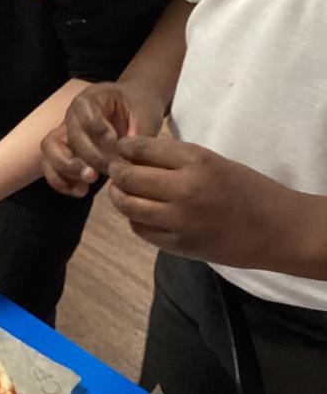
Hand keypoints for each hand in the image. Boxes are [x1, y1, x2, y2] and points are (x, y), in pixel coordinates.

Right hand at [40, 80, 163, 195]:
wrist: (134, 107)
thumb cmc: (139, 107)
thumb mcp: (145, 114)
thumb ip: (139, 134)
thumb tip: (128, 161)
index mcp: (92, 97)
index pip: (85, 111)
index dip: (98, 129)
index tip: (115, 142)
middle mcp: (72, 114)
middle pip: (69, 134)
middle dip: (89, 156)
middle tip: (109, 169)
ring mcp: (65, 133)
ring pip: (49, 150)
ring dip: (66, 169)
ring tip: (88, 184)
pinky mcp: (64, 152)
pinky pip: (50, 167)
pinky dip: (61, 182)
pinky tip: (82, 191)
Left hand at [106, 135, 304, 267]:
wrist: (277, 229)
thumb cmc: (247, 189)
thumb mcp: (213, 161)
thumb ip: (175, 158)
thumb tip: (134, 153)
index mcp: (196, 161)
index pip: (141, 148)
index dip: (124, 148)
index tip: (119, 149)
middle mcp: (184, 189)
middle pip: (128, 177)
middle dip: (116, 171)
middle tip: (115, 170)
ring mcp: (180, 220)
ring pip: (128, 205)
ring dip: (119, 196)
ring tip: (121, 191)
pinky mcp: (179, 245)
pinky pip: (141, 230)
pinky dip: (134, 219)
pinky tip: (140, 213)